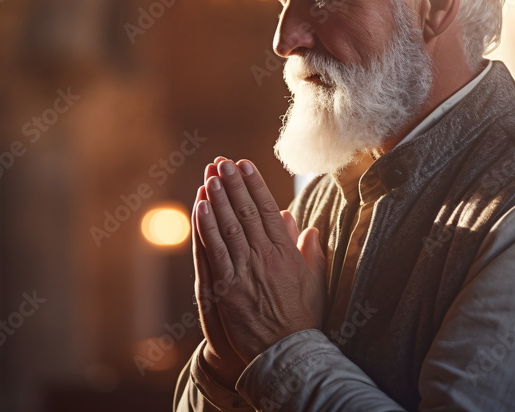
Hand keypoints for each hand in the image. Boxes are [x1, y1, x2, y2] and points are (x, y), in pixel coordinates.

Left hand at [195, 158, 325, 363]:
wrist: (287, 352)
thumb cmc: (302, 319)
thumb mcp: (314, 282)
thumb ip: (311, 252)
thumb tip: (308, 227)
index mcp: (286, 253)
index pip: (268, 210)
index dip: (255, 185)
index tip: (245, 165)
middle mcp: (265, 257)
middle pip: (246, 213)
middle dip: (233, 184)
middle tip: (222, 162)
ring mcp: (245, 272)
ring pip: (229, 227)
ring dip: (218, 199)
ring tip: (209, 176)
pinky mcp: (227, 288)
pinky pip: (215, 252)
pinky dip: (207, 228)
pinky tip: (200, 208)